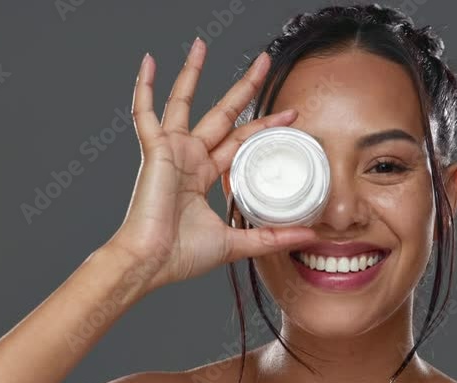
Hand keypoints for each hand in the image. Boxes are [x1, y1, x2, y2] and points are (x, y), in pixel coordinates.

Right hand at [105, 38, 316, 290]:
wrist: (151, 262)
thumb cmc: (181, 256)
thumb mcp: (237, 243)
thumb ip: (272, 237)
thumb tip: (310, 235)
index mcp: (203, 176)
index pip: (240, 142)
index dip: (264, 127)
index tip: (290, 115)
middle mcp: (188, 158)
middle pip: (221, 113)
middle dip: (244, 88)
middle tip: (263, 63)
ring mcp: (170, 151)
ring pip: (184, 103)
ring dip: (193, 73)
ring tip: (202, 45)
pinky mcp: (154, 151)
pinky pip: (146, 114)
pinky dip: (146, 88)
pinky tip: (150, 62)